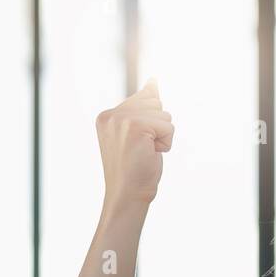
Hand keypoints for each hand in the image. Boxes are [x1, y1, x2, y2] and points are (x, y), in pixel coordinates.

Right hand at [96, 79, 174, 208]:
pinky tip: (151, 154)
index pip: (145, 98)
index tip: (136, 144)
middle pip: (155, 102)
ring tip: (146, 152)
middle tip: (142, 149)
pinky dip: (166, 142)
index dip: (151, 122)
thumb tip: (153, 81)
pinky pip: (168, 125)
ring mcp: (121, 120)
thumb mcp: (137, 133)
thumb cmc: (135, 169)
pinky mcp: (135, 126)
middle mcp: (111, 115)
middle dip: (157, 127)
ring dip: (162, 136)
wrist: (128, 195)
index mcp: (107, 115)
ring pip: (163, 114)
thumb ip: (142, 107)